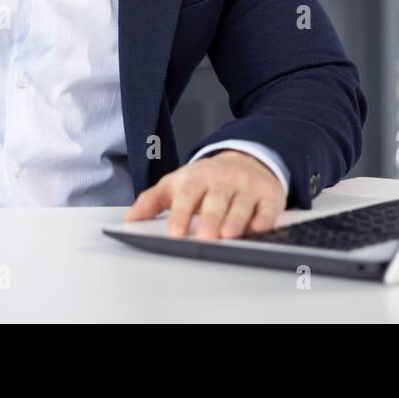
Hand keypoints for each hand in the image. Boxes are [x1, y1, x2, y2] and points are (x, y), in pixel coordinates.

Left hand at [124, 150, 284, 239]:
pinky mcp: (268, 195)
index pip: (188, 194)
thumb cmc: (206, 179)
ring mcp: (247, 187)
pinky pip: (268, 207)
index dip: (181, 213)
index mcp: (197, 177)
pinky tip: (259, 227)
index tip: (175, 233)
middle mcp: (223, 180)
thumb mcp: (176, 184)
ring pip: (241, 203)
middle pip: (216, 199)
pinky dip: (265, 217)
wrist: (246, 159)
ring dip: (236, 219)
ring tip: (228, 236)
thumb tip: (129, 220)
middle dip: (211, 218)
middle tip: (205, 238)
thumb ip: (152, 201)